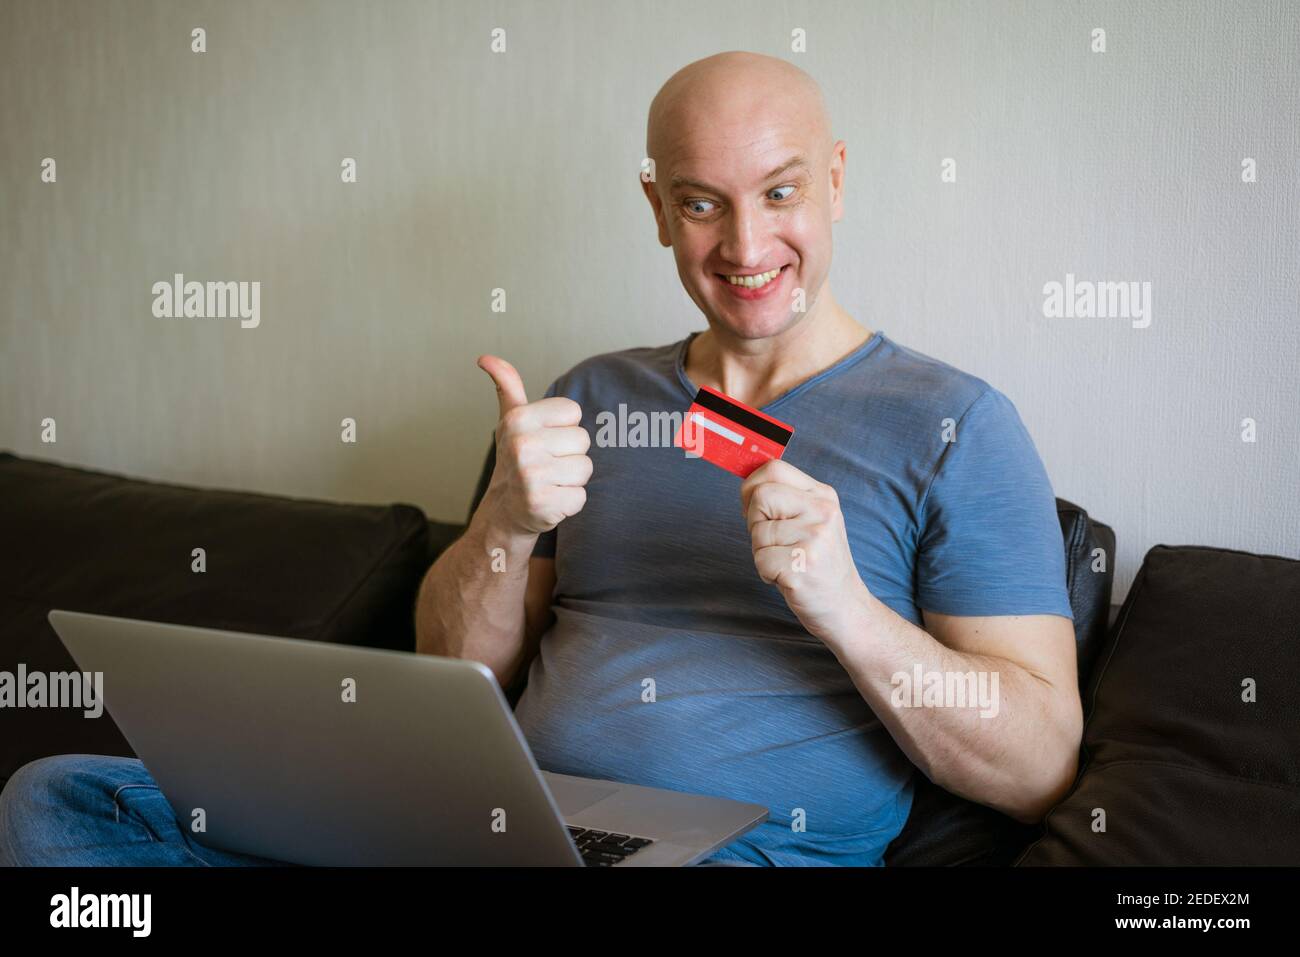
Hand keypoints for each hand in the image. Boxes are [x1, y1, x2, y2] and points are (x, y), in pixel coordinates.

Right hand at [477, 355, 591, 536]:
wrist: (504, 511)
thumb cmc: (516, 460)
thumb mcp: (511, 421)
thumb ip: (508, 386)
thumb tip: (485, 357)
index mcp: (518, 419)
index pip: (574, 412)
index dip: (564, 429)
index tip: (545, 441)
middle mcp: (522, 445)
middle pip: (582, 440)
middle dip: (569, 455)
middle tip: (546, 465)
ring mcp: (531, 476)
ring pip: (585, 468)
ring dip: (571, 479)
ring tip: (549, 482)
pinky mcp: (543, 504)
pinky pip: (581, 497)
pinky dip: (569, 502)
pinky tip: (550, 500)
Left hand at [740, 458, 868, 639]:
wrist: (845, 606)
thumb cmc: (817, 564)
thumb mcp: (811, 522)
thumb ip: (784, 500)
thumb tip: (746, 486)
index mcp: (823, 495)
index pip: (774, 469)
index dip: (752, 487)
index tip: (753, 507)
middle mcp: (823, 512)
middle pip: (761, 496)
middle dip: (755, 521)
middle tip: (774, 542)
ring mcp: (815, 538)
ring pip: (757, 532)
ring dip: (762, 552)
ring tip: (787, 562)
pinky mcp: (803, 566)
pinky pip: (760, 560)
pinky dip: (766, 573)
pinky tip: (788, 577)